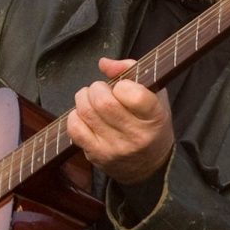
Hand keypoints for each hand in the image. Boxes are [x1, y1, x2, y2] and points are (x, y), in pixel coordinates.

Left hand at [66, 57, 173, 185]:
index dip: (123, 85)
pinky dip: (76, 115)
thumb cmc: (152, 124)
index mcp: (155, 118)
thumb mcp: (155, 95)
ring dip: (84, 98)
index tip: (123, 87)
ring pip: (86, 112)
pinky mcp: (97, 156)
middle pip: (104, 102)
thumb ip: (132, 71)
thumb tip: (103, 63)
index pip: (135, 95)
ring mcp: (115, 148)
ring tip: (91, 99)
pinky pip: (74, 129)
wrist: (151, 166)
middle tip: (101, 89)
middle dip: (97, 88)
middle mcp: (136, 136)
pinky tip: (85, 115)